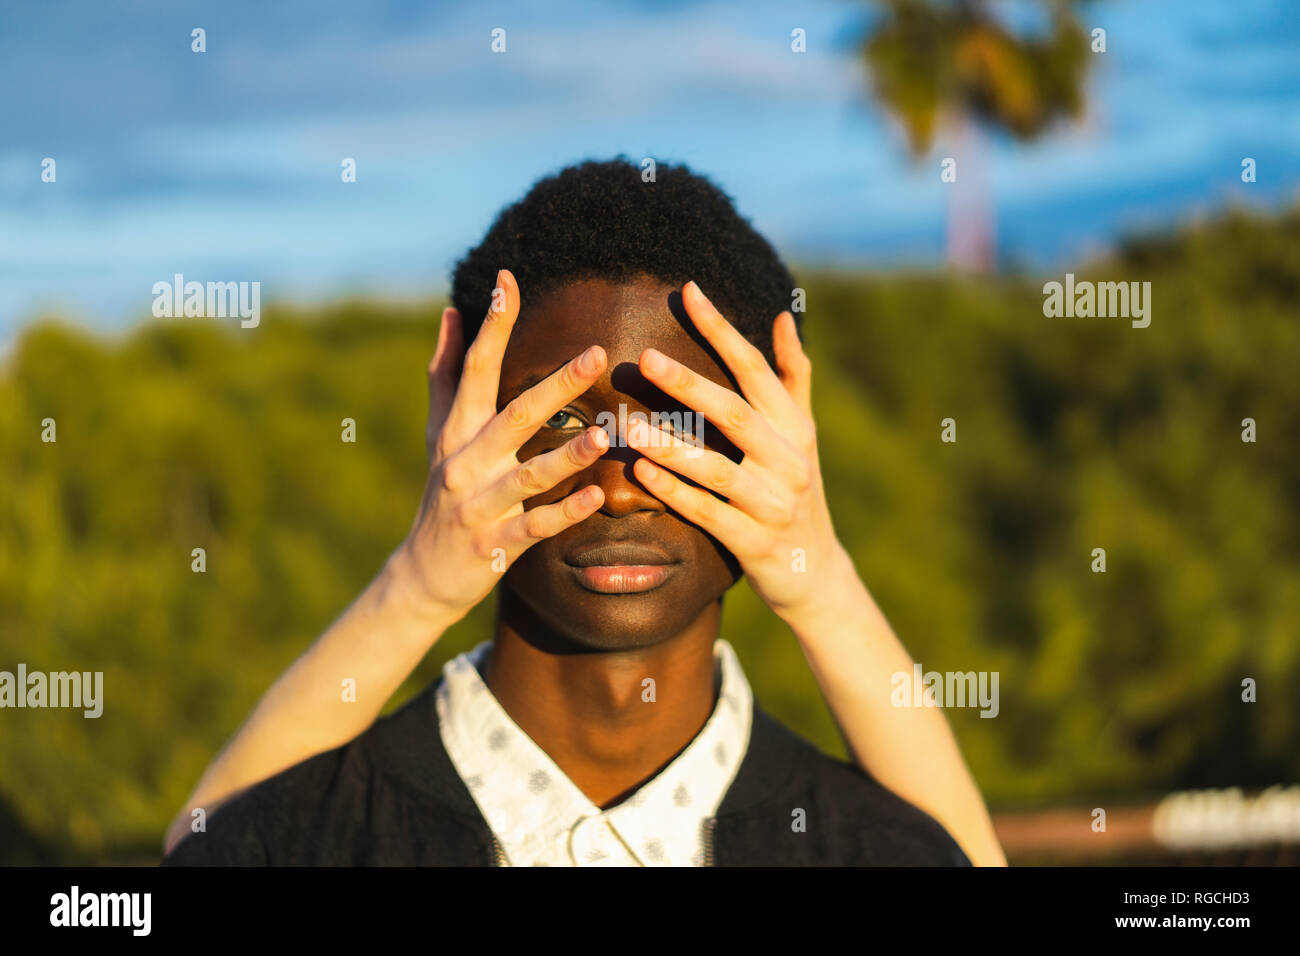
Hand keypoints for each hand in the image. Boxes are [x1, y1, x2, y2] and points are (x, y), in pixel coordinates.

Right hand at [394, 268, 610, 623]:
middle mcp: (465, 463)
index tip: (509, 281)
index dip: (492, 325)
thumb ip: (446, 374)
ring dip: (566, 456)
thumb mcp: (437, 434)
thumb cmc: (440, 492)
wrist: (421, 575)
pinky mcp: (495, 545)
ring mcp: (479, 506)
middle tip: (596, 354)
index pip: (474, 368)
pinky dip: (565, 513)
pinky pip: (536, 527)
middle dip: (556, 385)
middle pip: (513, 416)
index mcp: (456, 431)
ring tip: (603, 434)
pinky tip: (594, 498)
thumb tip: (452, 313)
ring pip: (527, 476)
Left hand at [626, 280, 848, 620]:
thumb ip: (792, 377)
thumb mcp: (801, 435)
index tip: (688, 291)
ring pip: (717, 468)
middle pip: (735, 413)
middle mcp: (789, 459)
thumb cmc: (797, 492)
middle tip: (646, 359)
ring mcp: (773, 503)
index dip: (722, 329)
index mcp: (795, 427)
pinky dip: (675, 493)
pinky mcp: (754, 542)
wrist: (816, 572)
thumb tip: (783, 315)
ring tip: (626, 426)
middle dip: (690, 385)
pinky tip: (641, 473)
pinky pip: (708, 513)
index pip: (757, 369)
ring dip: (670, 446)